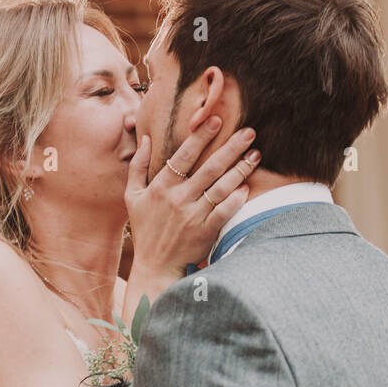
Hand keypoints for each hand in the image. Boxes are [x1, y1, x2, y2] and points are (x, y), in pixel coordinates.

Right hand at [125, 118, 261, 280]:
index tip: (217, 120)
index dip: (201, 137)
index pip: (184, 156)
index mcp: (161, 187)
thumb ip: (137, 166)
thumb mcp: (132, 197)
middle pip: (209, 168)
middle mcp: (178, 199)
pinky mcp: (204, 232)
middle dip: (231, 148)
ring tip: (255, 155)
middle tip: (249, 131)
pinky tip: (247, 187)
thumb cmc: (145, 229)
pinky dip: (235, 200)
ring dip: (240, 170)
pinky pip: (223, 212)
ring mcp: (192, 216)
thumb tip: (145, 138)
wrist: (154, 266)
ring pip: (220, 188)